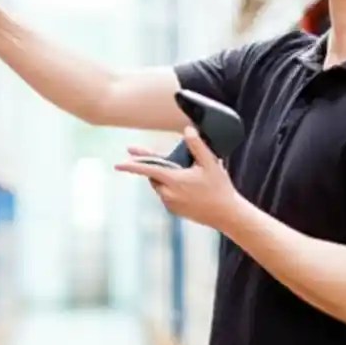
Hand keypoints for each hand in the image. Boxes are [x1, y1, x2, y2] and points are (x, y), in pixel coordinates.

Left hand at [115, 127, 242, 231]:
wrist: (226, 214)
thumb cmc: (219, 188)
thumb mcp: (210, 163)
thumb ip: (197, 146)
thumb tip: (187, 130)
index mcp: (174, 180)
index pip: (148, 169)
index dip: (131, 165)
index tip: (118, 163)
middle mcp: (168, 194)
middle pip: (154, 175)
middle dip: (157, 166)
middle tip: (165, 159)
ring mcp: (170, 204)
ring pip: (160, 186)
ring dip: (165, 177)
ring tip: (187, 174)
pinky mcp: (174, 211)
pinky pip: (166, 195)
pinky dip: (171, 188)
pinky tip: (189, 187)